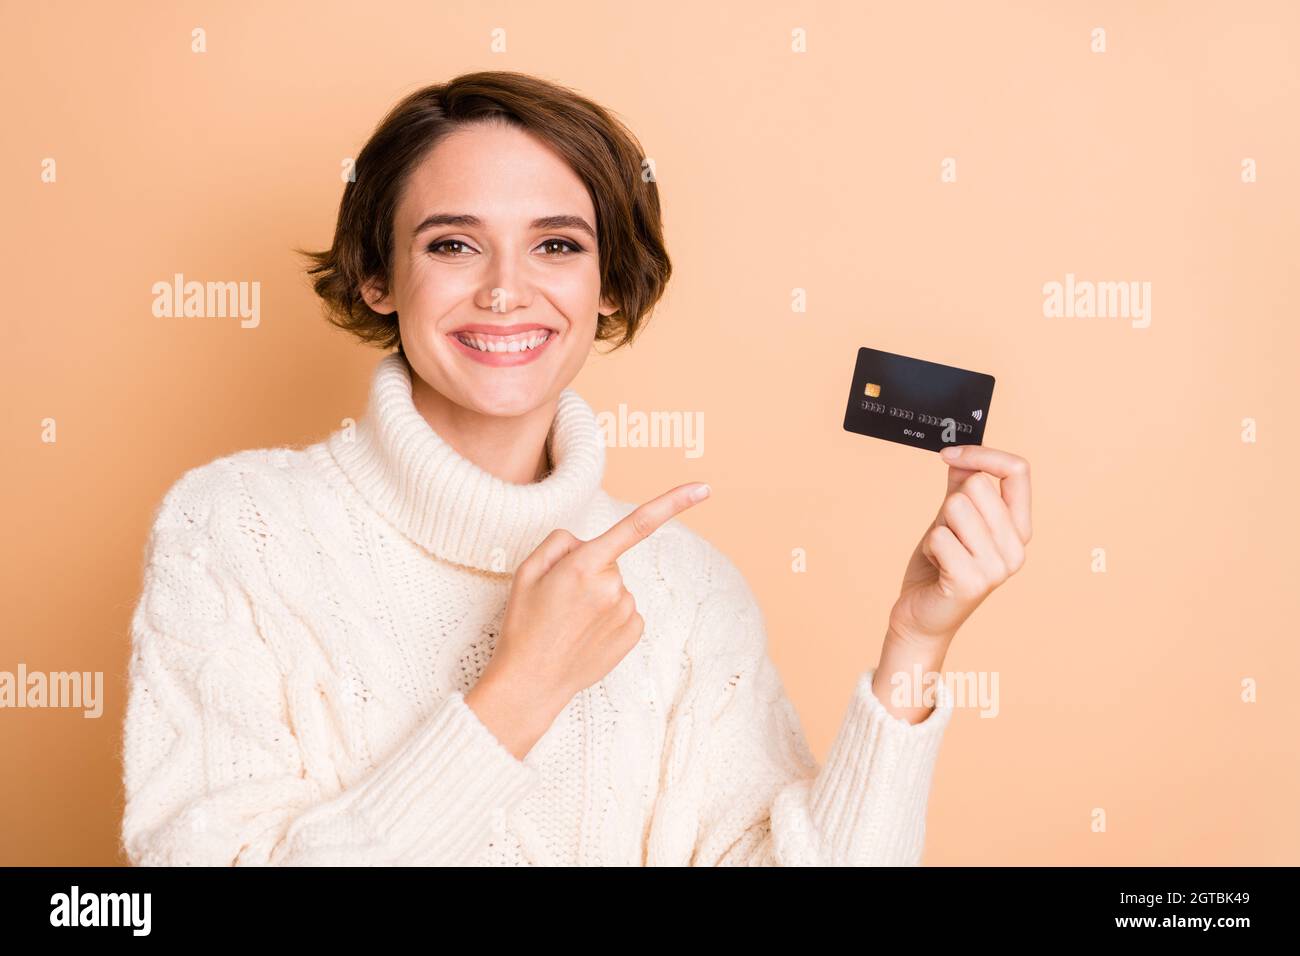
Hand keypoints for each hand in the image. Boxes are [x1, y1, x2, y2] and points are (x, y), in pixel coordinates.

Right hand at [467, 481, 710, 757]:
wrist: (531, 682)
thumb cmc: (525, 624)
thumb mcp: (526, 572)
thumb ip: (559, 543)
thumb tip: (588, 542)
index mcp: (583, 565)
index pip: (636, 525)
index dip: (673, 503)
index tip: (703, 488)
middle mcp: (613, 586)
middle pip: (609, 560)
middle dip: (589, 570)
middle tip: (561, 600)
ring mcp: (627, 611)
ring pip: (617, 586)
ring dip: (598, 596)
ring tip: (570, 622)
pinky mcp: (635, 632)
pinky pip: (625, 609)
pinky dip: (609, 616)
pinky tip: (587, 634)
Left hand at [887, 444, 1031, 648]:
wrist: (921, 616)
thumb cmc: (939, 567)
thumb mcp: (952, 519)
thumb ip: (961, 486)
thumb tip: (959, 453)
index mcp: (1018, 529)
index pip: (1017, 471)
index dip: (983, 454)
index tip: (949, 455)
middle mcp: (1016, 549)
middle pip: (977, 485)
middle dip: (950, 504)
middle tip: (948, 535)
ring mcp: (998, 568)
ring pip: (957, 506)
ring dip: (939, 527)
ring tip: (944, 552)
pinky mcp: (972, 582)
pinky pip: (939, 536)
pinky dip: (930, 547)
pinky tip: (937, 567)